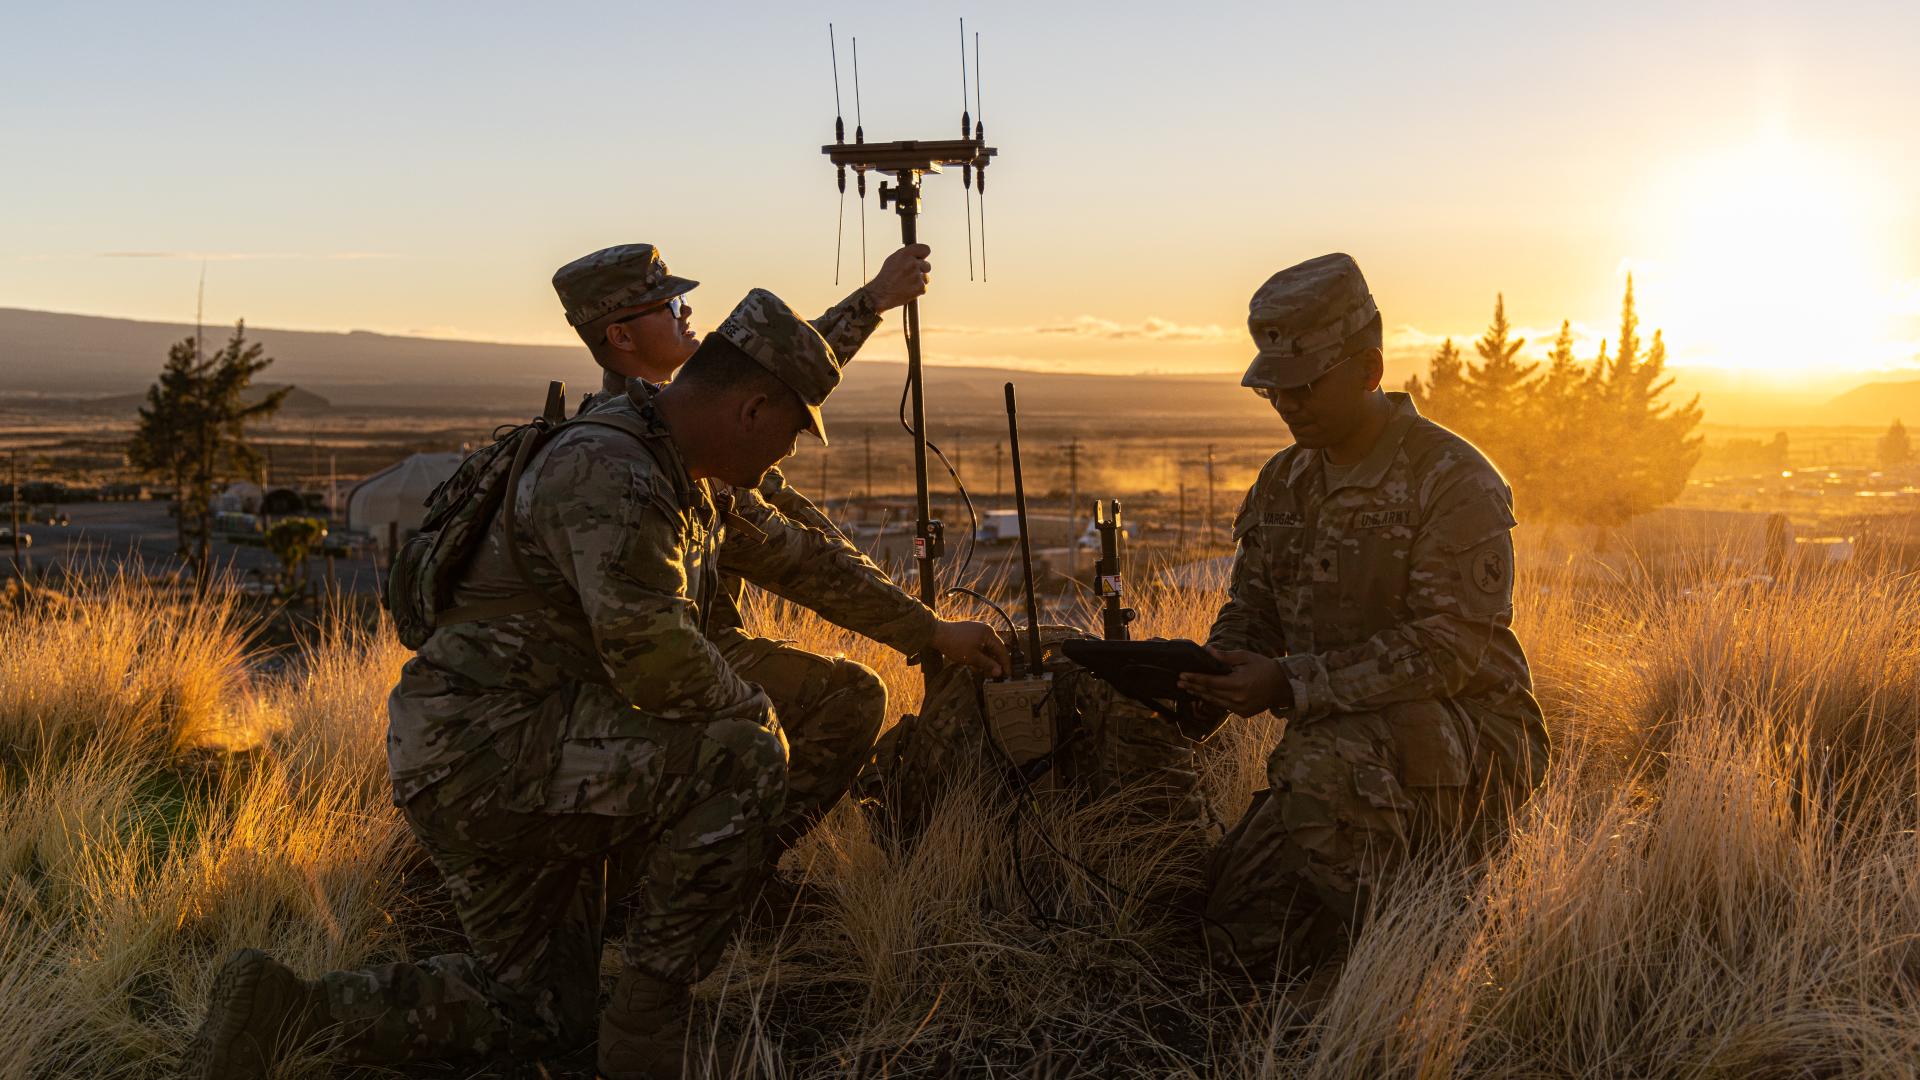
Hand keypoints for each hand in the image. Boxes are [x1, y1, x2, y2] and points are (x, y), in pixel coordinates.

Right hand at [863, 243, 932, 311]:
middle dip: (921, 270)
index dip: (923, 255)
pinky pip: (923, 288)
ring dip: (919, 281)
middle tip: (911, 275)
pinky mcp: (920, 287)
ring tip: (906, 284)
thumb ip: (907, 256)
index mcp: (906, 254)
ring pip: (926, 278)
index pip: (926, 249)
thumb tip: (918, 255)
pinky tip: (907, 290)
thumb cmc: (885, 277)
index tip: (921, 258)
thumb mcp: (893, 259)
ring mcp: (917, 276)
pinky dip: (917, 291)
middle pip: (927, 265)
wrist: (880, 294)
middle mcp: (912, 263)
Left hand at [929, 617, 1009, 677]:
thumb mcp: (972, 658)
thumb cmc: (955, 644)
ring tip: (986, 673)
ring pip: (987, 648)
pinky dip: (980, 655)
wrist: (937, 634)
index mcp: (989, 633)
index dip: (1005, 664)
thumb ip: (987, 665)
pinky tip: (977, 665)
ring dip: (987, 660)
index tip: (1007, 674)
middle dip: (995, 662)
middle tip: (997, 675)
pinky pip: (980, 645)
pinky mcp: (971, 632)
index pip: (1002, 650)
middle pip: (995, 649)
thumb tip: (999, 672)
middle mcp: (986, 629)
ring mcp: (978, 630)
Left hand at [1178, 647, 1292, 717]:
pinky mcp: (1243, 714)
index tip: (1182, 675)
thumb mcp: (1245, 657)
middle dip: (1193, 686)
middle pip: (1209, 693)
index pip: (1210, 682)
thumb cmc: (1264, 667)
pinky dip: (1214, 700)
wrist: (1283, 686)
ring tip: (1188, 688)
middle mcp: (1237, 699)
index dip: (1195, 679)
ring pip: (1215, 702)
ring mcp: (1240, 709)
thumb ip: (1225, 657)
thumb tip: (1208, 650)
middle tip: (1179, 681)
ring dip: (1201, 694)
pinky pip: (1224, 707)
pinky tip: (1205, 694)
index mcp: (1238, 684)